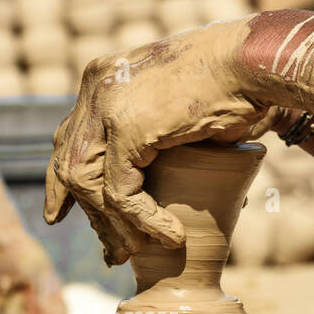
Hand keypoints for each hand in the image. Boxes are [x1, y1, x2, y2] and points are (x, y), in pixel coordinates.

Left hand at [43, 17, 281, 265]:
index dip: (60, 182)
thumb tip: (148, 185)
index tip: (58, 215)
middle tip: (112, 250)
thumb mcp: (177, 111)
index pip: (68, 138)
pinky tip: (171, 234)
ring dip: (115, 224)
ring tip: (142, 248)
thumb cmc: (234, 87)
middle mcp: (97, 87)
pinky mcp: (127, 127)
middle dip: (85, 212)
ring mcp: (107, 105)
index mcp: (103, 78)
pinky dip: (144, 219)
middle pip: (69, 163)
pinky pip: (121, 191)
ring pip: (90, 184)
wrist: (254, 63)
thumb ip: (151, 137)